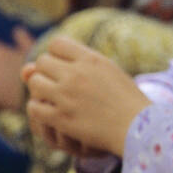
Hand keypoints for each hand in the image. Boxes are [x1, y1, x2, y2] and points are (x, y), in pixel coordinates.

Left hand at [23, 37, 150, 157]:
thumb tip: (45, 61)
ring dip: (40, 90)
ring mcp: (67, 96)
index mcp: (91, 60)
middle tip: (57, 85)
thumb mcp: (109, 70)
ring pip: (34, 82)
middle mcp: (77, 74)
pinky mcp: (61, 118)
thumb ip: (81, 61)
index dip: (56, 55)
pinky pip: (34, 107)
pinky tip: (50, 114)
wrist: (138, 128)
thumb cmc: (125, 99)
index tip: (64, 68)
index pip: (57, 44)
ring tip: (52, 98)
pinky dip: (38, 109)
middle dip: (46, 72)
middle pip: (42, 61)